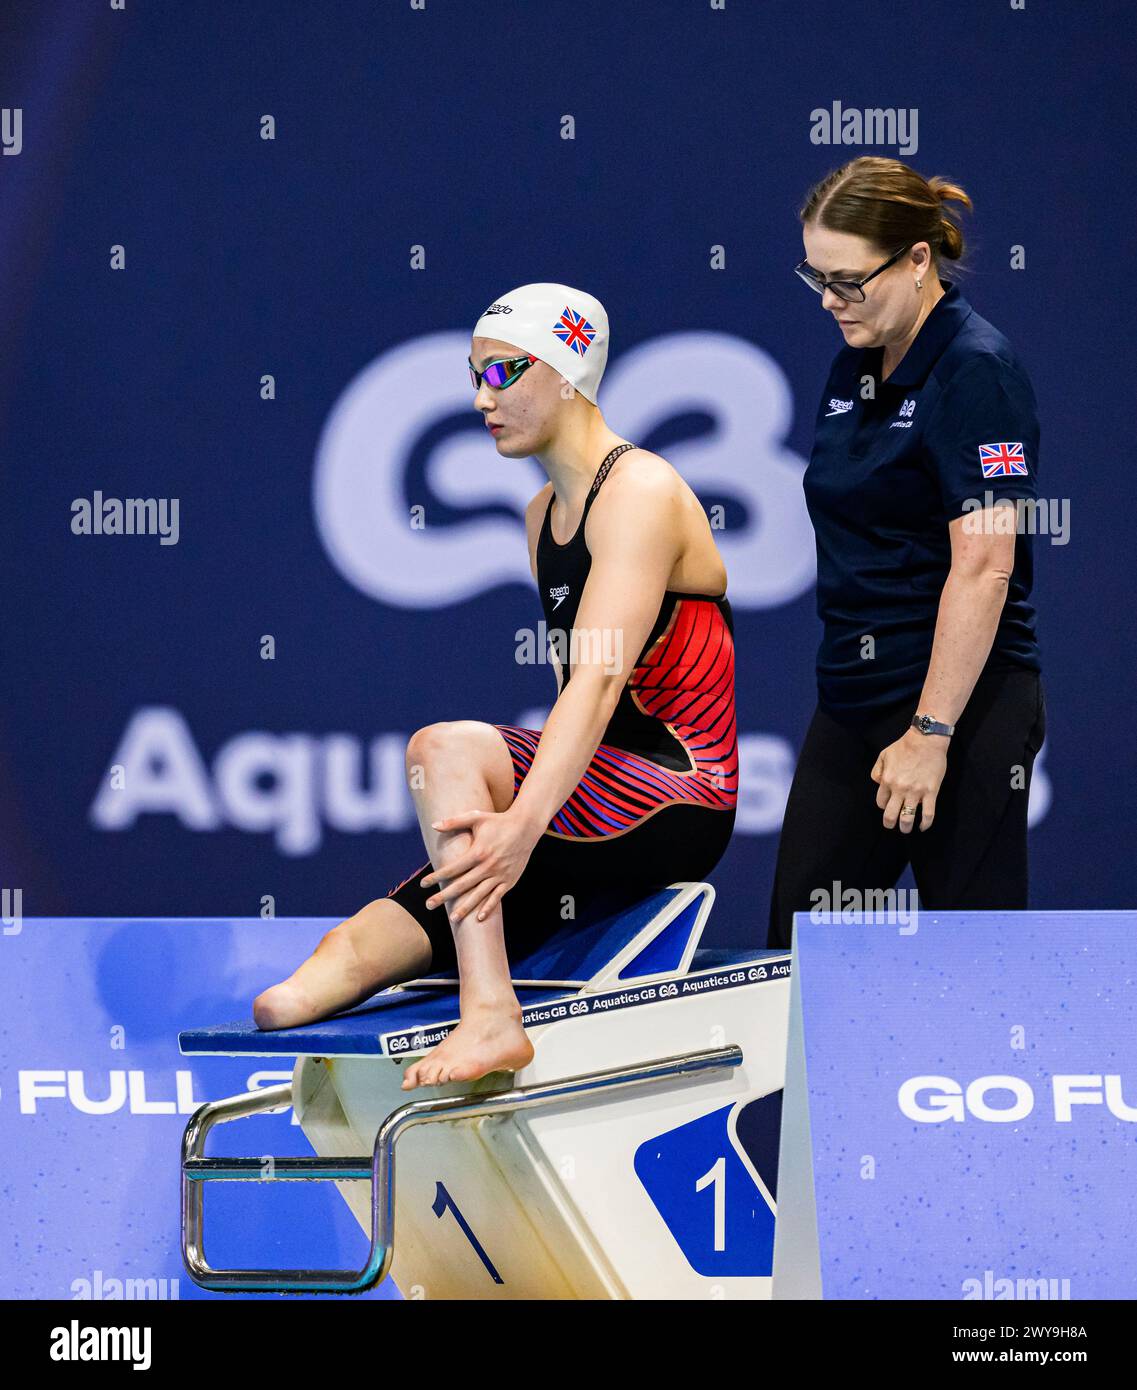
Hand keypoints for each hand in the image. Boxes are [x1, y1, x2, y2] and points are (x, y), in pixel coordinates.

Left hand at [418, 808, 539, 923]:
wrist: (526, 827)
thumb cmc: (498, 821)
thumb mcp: (476, 817)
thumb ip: (454, 821)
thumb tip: (433, 825)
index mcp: (478, 852)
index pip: (452, 868)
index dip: (436, 877)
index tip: (423, 884)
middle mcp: (488, 866)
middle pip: (462, 885)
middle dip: (444, 896)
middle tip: (428, 905)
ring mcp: (499, 875)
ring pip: (479, 895)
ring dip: (465, 907)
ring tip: (452, 918)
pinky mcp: (510, 880)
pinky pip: (497, 897)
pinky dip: (489, 908)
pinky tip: (478, 918)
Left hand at [870, 729, 947, 832]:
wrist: (926, 740)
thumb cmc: (905, 746)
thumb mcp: (883, 755)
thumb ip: (877, 771)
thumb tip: (878, 784)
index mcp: (887, 780)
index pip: (880, 802)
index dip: (883, 806)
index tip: (888, 805)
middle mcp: (899, 789)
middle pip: (890, 815)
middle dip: (889, 823)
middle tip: (892, 825)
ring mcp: (916, 792)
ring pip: (907, 818)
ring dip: (905, 827)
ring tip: (906, 829)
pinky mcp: (931, 792)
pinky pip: (928, 814)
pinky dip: (925, 824)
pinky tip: (923, 827)